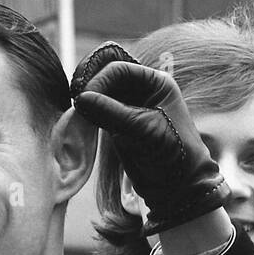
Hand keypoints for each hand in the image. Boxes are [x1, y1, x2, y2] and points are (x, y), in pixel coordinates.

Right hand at [71, 42, 229, 235]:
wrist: (177, 184)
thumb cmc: (172, 152)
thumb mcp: (144, 129)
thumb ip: (112, 112)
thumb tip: (81, 98)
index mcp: (156, 83)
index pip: (119, 69)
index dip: (99, 80)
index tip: (85, 97)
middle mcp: (143, 90)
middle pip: (107, 75)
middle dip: (91, 84)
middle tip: (76, 98)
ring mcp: (130, 106)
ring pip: (101, 92)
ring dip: (88, 97)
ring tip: (78, 109)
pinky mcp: (119, 123)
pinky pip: (99, 110)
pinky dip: (89, 112)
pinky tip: (82, 117)